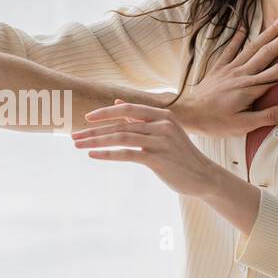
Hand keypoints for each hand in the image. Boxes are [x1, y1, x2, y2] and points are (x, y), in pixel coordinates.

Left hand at [72, 100, 225, 197]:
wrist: (203, 176)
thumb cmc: (180, 155)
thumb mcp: (164, 131)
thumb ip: (141, 117)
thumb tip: (119, 101)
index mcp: (162, 115)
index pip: (127, 109)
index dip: (106, 112)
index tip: (87, 118)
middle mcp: (161, 125)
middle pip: (120, 124)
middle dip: (94, 130)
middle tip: (74, 135)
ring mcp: (160, 141)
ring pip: (120, 137)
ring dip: (96, 141)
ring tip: (79, 145)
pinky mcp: (158, 159)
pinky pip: (127, 154)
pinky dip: (108, 154)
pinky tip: (93, 155)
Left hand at [172, 17, 277, 136]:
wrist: (186, 113)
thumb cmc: (214, 122)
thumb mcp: (243, 125)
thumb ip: (268, 117)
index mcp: (251, 87)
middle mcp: (242, 74)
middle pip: (268, 53)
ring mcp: (229, 69)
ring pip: (252, 48)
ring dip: (267, 34)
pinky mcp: (218, 69)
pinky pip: (228, 50)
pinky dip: (237, 38)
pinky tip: (243, 27)